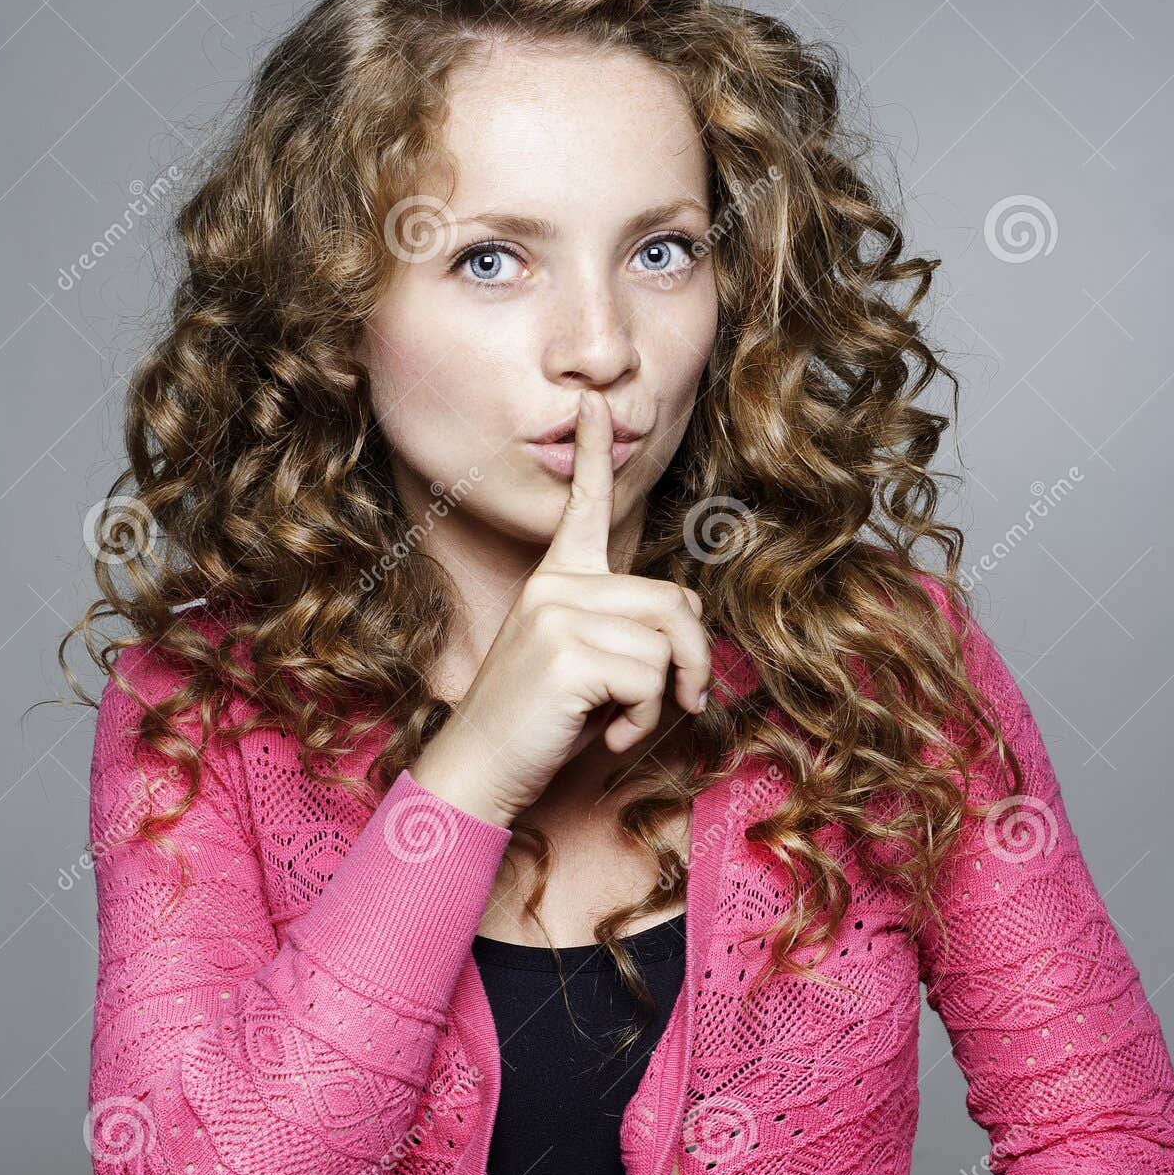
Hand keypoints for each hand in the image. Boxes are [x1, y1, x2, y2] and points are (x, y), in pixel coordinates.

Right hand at [408, 389, 711, 827]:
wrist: (479, 770)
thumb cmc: (541, 727)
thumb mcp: (591, 668)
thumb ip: (631, 633)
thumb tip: (694, 621)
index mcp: (555, 582)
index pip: (583, 510)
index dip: (592, 455)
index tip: (594, 403)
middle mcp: (555, 587)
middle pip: (674, 601)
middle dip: (693, 660)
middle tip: (681, 702)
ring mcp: (557, 614)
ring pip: (668, 643)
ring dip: (665, 698)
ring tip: (621, 721)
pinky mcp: (566, 653)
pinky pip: (651, 678)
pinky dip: (643, 720)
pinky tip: (607, 736)